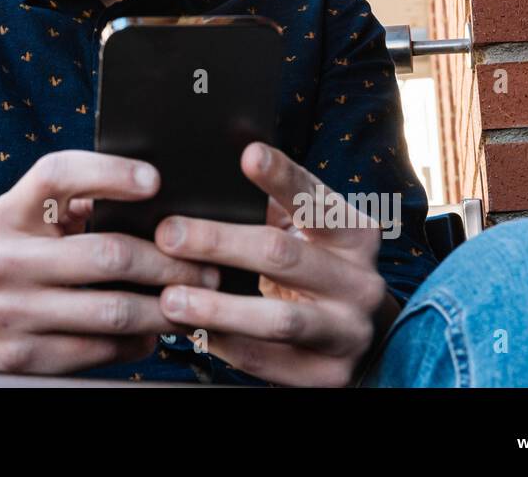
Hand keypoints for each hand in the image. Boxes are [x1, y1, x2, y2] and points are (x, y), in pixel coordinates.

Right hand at [0, 150, 220, 373]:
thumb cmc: (4, 258)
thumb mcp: (20, 219)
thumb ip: (70, 203)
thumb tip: (149, 192)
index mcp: (9, 213)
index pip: (56, 176)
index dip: (108, 172)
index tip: (155, 180)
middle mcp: (7, 259)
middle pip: (107, 255)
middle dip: (169, 262)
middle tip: (207, 265)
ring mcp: (14, 312)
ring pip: (113, 311)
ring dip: (166, 307)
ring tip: (196, 300)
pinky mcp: (25, 358)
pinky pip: (101, 351)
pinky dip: (139, 340)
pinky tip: (155, 330)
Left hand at [152, 142, 400, 386]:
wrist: (355, 333)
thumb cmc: (314, 264)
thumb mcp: (307, 232)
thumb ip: (272, 207)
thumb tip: (205, 178)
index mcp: (355, 234)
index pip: (316, 200)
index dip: (283, 177)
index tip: (248, 154)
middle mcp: (360, 281)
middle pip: (282, 255)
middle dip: (218, 243)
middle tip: (168, 235)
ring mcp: (349, 331)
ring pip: (278, 318)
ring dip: (217, 308)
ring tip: (171, 298)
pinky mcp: (331, 374)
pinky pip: (268, 361)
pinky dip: (225, 345)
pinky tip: (191, 332)